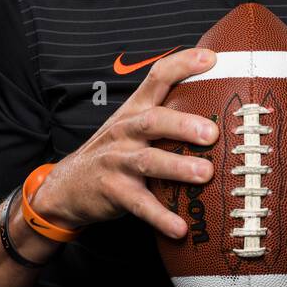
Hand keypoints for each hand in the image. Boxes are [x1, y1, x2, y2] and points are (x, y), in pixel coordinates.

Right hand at [31, 48, 219, 238]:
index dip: (183, 65)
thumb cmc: (113, 153)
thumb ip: (167, 115)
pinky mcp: (113, 191)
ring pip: (148, 161)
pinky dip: (161, 216)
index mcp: (135, 110)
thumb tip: (219, 108)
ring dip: (178, 168)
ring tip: (205, 174)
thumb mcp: (132, 127)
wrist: (66, 186)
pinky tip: (180, 228)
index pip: (157, 77)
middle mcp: (126, 131)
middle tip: (212, 134)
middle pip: (154, 121)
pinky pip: (140, 205)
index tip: (212, 58)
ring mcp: (117, 161)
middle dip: (184, 125)